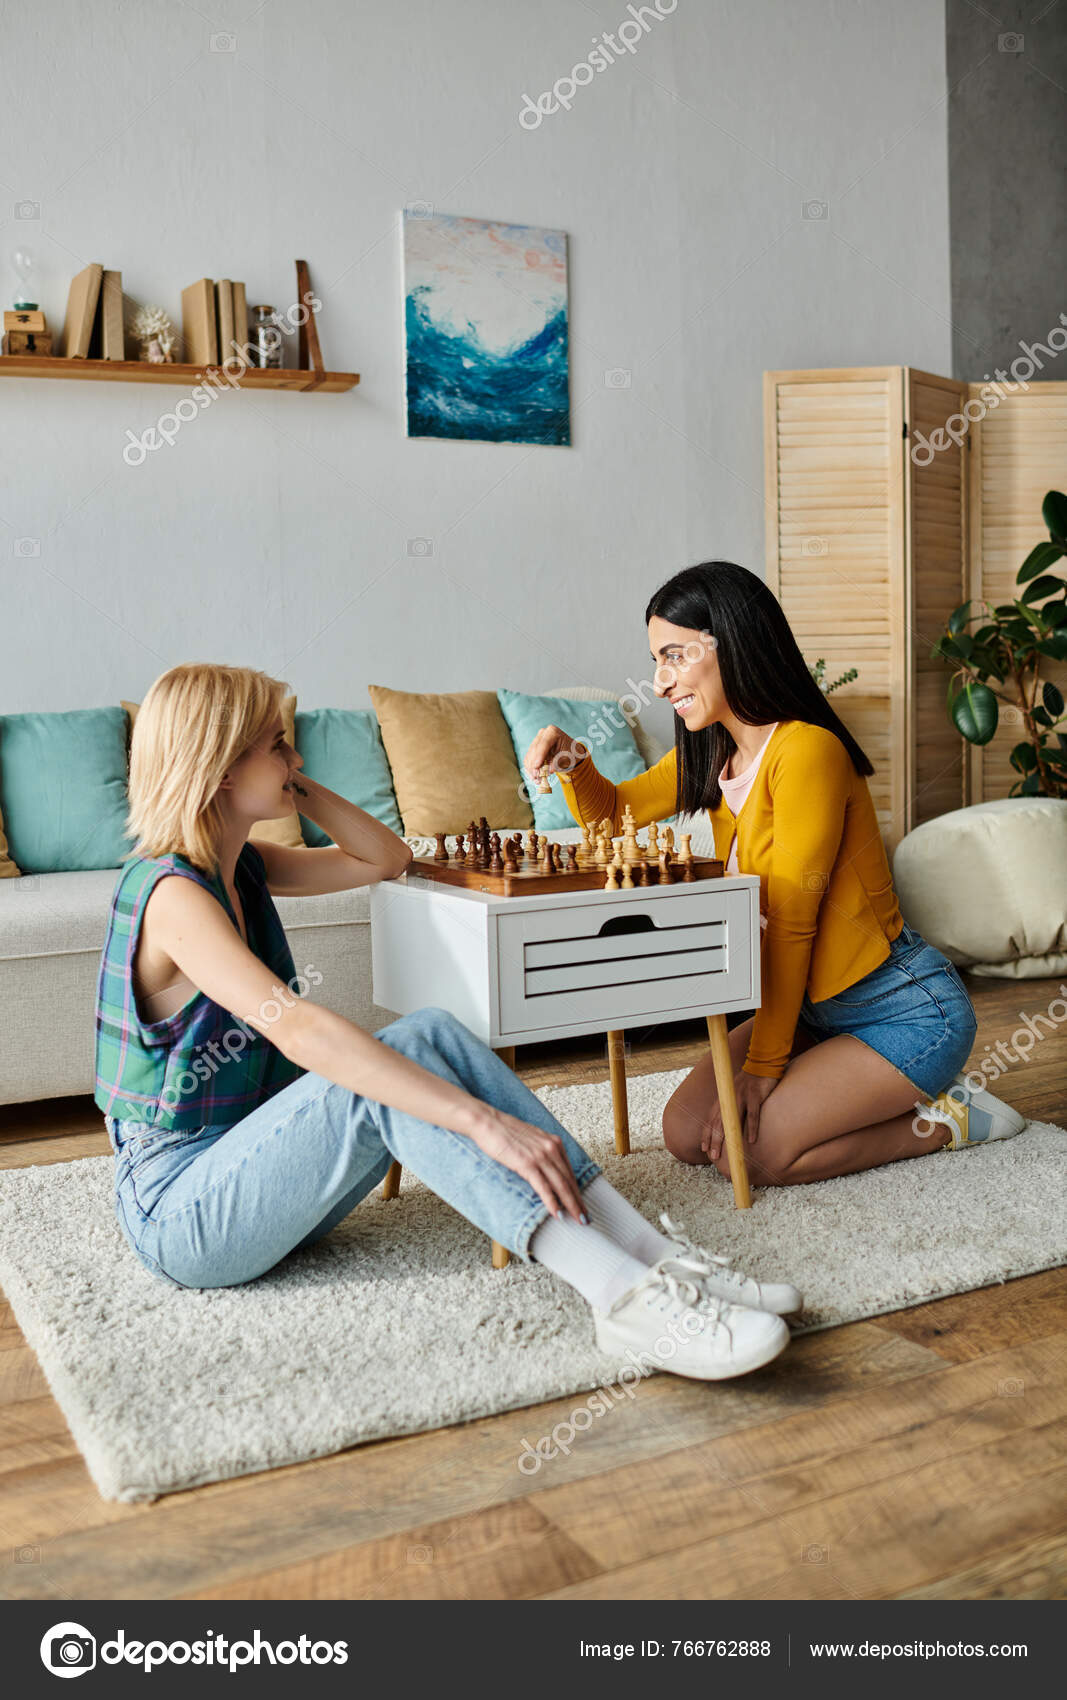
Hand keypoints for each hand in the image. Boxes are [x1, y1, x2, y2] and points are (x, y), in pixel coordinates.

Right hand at [465, 1105, 585, 1223]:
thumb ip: (542, 1152)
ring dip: (570, 1205)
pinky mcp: (527, 1164)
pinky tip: (557, 1214)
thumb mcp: (532, 1139)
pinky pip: (543, 1187)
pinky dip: (552, 1202)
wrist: (487, 1122)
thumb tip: (547, 1169)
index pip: (569, 1172)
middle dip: (578, 1202)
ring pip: (561, 1185)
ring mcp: (540, 1156)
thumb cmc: (505, 1131)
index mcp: (554, 1143)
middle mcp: (551, 1148)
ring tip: (577, 1220)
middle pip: (569, 1180)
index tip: (582, 1204)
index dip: (577, 1190)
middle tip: (586, 1218)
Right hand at [523, 725, 589, 783]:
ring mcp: (536, 740)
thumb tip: (549, 771)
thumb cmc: (570, 752)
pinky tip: (534, 777)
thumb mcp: (567, 757)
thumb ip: (558, 762)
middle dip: (534, 765)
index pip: (544, 744)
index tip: (536, 766)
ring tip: (537, 780)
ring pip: (529, 755)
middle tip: (537, 777)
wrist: (569, 751)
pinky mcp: (533, 748)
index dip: (539, 755)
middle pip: (534, 750)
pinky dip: (530, 769)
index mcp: (553, 732)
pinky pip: (528, 759)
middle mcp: (542, 734)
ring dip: (531, 769)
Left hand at [701, 1070, 778, 1160]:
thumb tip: (725, 1126)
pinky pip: (752, 1114)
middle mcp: (728, 1099)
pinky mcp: (754, 1096)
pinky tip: (752, 1140)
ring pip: (732, 1120)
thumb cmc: (748, 1084)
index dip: (706, 1135)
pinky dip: (752, 1128)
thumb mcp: (733, 1094)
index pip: (710, 1120)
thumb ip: (728, 1107)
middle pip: (718, 1123)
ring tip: (729, 1153)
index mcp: (722, 1100)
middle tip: (713, 1156)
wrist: (760, 1064)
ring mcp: (740, 1097)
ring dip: (729, 1137)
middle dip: (714, 1141)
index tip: (704, 1149)